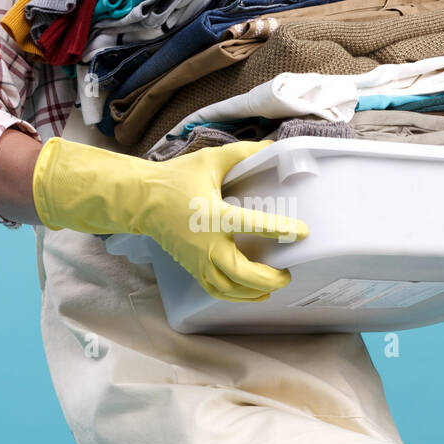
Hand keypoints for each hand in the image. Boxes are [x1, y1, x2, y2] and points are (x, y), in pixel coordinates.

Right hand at [137, 139, 309, 301]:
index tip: (303, 232)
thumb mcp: (210, 159)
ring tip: (273, 285)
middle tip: (287, 273)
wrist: (141, 200)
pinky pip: (215, 291)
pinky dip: (235, 297)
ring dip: (254, 292)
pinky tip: (251, 293)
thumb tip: (271, 147)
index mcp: (214, 215)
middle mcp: (207, 243)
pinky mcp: (192, 267)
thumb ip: (242, 153)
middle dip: (269, 279)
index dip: (282, 229)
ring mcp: (198, 260)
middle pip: (242, 274)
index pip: (254, 225)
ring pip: (229, 288)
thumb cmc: (175, 179)